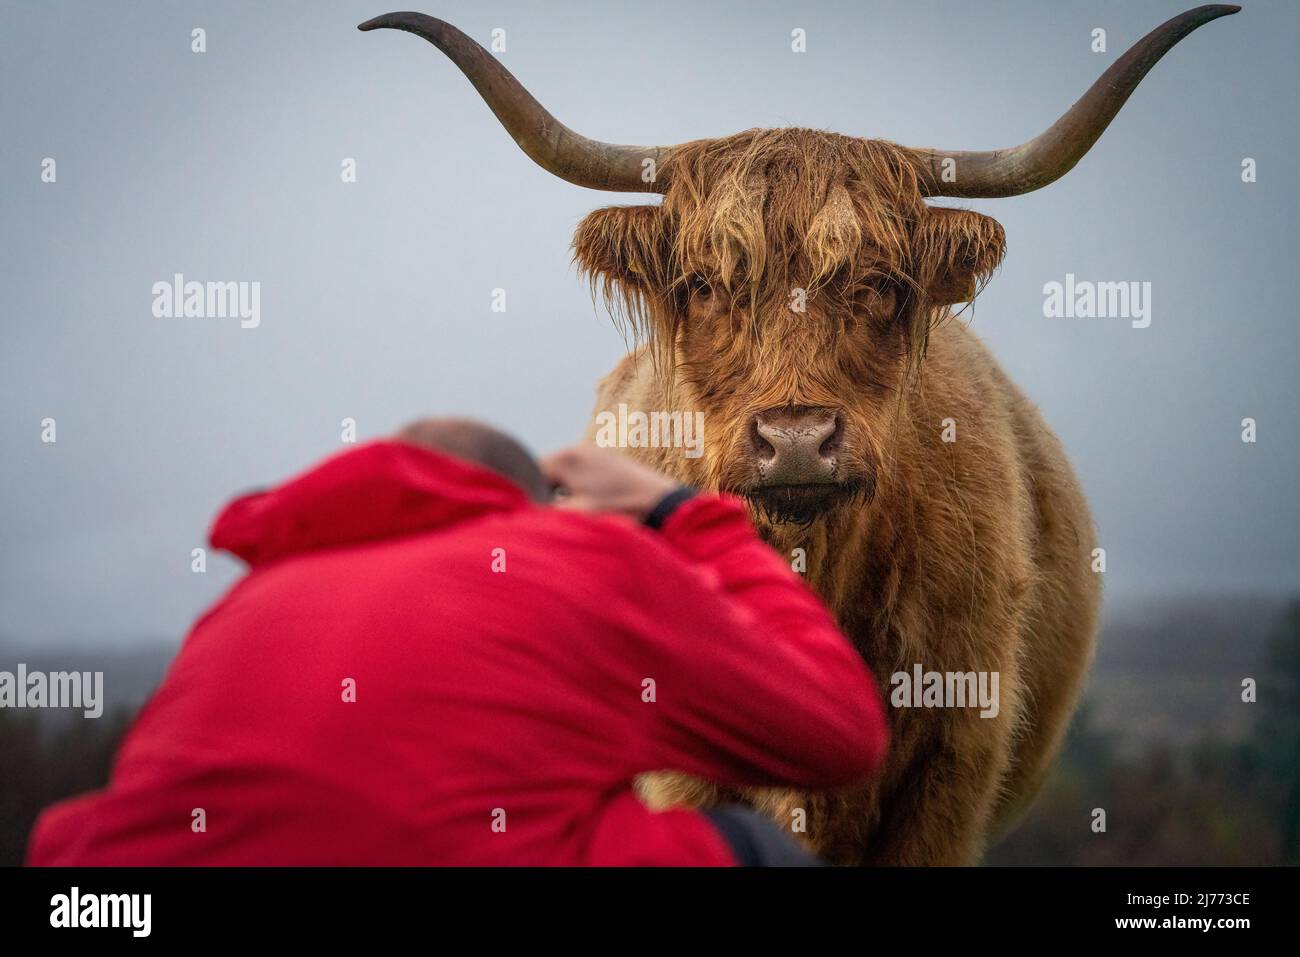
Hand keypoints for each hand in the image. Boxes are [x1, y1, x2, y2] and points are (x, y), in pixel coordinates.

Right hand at [539, 443, 678, 520]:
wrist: (662, 503)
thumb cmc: (621, 509)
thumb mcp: (578, 514)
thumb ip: (546, 513)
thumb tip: (525, 514)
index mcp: (566, 458)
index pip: (529, 475)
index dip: (527, 497)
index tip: (531, 516)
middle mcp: (577, 448)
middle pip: (545, 474)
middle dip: (545, 495)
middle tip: (553, 517)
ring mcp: (593, 452)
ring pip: (563, 475)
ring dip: (561, 494)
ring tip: (574, 512)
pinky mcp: (606, 460)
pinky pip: (579, 474)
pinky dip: (577, 489)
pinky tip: (589, 505)